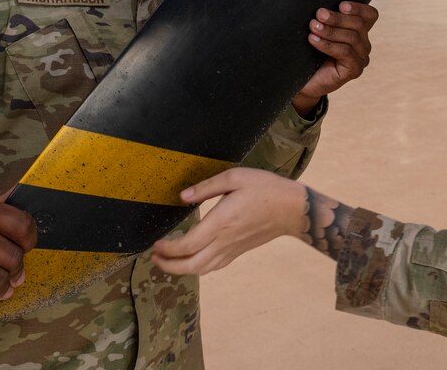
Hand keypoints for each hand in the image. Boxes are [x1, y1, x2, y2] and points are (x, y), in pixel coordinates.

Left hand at [151, 168, 305, 274]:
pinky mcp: (238, 252)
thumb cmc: (265, 189)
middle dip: (168, 265)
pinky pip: (213, 266)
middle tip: (154, 256)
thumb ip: (206, 187)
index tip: (156, 243)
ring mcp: (232, 249)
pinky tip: (192, 260)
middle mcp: (224, 241)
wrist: (292, 209)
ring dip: (180, 269)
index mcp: (220, 222)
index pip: (187, 245)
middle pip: (190, 265)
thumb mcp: (235, 177)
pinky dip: (197, 268)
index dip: (168, 249)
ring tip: (166, 261)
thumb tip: (183, 196)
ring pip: (201, 269)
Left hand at [292, 1, 379, 113]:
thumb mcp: (320, 31)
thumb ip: (326, 18)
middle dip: (337, 18)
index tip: (341, 5)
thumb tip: (321, 5)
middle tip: (319, 14)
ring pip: (352, 38)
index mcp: (359, 31)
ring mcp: (361, 59)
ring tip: (313, 26)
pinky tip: (313, 40)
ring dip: (330, 30)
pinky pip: (345, 52)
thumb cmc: (310, 53)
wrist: (304, 81)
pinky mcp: (354, 70)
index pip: (370, 15)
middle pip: (358, 25)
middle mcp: (364, 44)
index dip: (359, 8)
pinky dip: (328, 44)